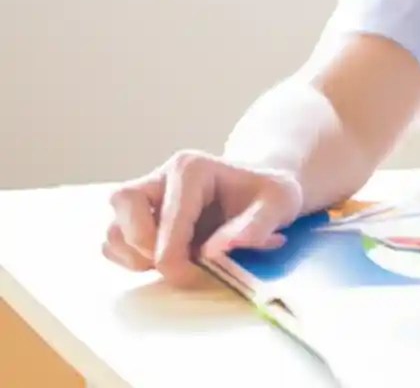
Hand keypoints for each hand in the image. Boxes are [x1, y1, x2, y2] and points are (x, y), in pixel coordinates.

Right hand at [103, 150, 303, 287]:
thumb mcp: (281, 204)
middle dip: (144, 244)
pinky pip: (114, 242)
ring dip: (135, 256)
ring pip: (113, 225)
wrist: (262, 191)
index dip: (173, 252)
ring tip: (174, 263)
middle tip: (176, 265)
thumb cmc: (270, 195)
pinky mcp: (138, 217)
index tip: (190, 276)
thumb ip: (256, 226)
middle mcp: (161, 176)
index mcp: (192, 167)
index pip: (169, 213)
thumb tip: (217, 250)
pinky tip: (165, 262)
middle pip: (124, 204)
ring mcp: (146, 195)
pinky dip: (130, 260)